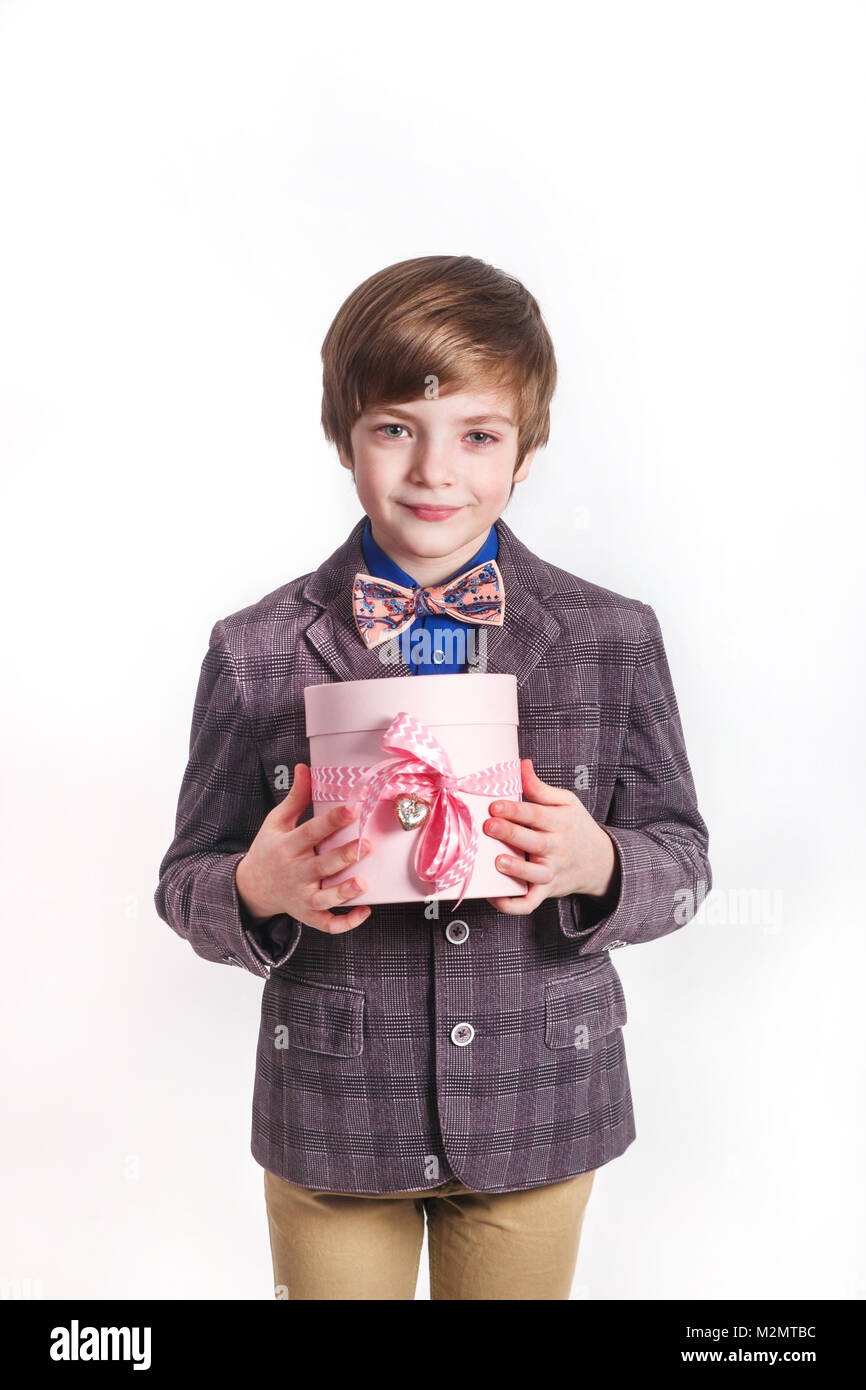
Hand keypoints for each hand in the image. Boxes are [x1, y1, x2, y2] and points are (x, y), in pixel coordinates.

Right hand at [235, 764, 373, 934]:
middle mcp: (294, 872)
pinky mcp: (308, 914)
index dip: (332, 821)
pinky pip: (327, 924)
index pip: (311, 832)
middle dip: (343, 856)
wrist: (251, 888)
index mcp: (287, 846)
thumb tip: (305, 766)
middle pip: (321, 865)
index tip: (352, 809)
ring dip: (343, 892)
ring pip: (324, 898)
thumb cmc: (269, 849)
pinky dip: (345, 922)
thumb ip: (295, 797)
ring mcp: (301, 896)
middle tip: (366, 845)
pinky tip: (366, 911)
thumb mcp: (276, 822)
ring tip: (363, 884)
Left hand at [483, 758, 617, 914]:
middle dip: (511, 833)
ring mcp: (552, 871)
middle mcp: (557, 848)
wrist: (600, 862)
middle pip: (535, 841)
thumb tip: (521, 765)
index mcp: (560, 822)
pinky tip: (494, 897)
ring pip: (536, 874)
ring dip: (518, 870)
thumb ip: (540, 788)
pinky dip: (513, 905)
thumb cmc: (576, 828)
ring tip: (498, 862)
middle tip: (489, 826)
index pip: (536, 814)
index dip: (515, 809)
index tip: (494, 805)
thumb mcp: (566, 803)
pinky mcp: (547, 891)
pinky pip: (530, 902)